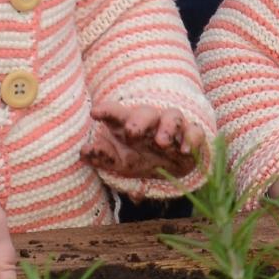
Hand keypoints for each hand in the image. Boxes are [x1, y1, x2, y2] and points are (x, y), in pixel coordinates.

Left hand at [83, 100, 203, 181]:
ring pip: (173, 117)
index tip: (95, 113)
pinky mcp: (191, 137)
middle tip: (132, 132)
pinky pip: (195, 131)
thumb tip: (83, 152)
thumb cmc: (140, 158)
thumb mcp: (119, 162)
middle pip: (146, 112)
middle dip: (140, 120)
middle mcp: (152, 123)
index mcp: (129, 125)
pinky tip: (185, 150)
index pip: (117, 114)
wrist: (171, 168)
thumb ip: (102, 157)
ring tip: (162, 143)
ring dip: (168, 128)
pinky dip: (191, 139)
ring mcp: (173, 129)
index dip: (107, 111)